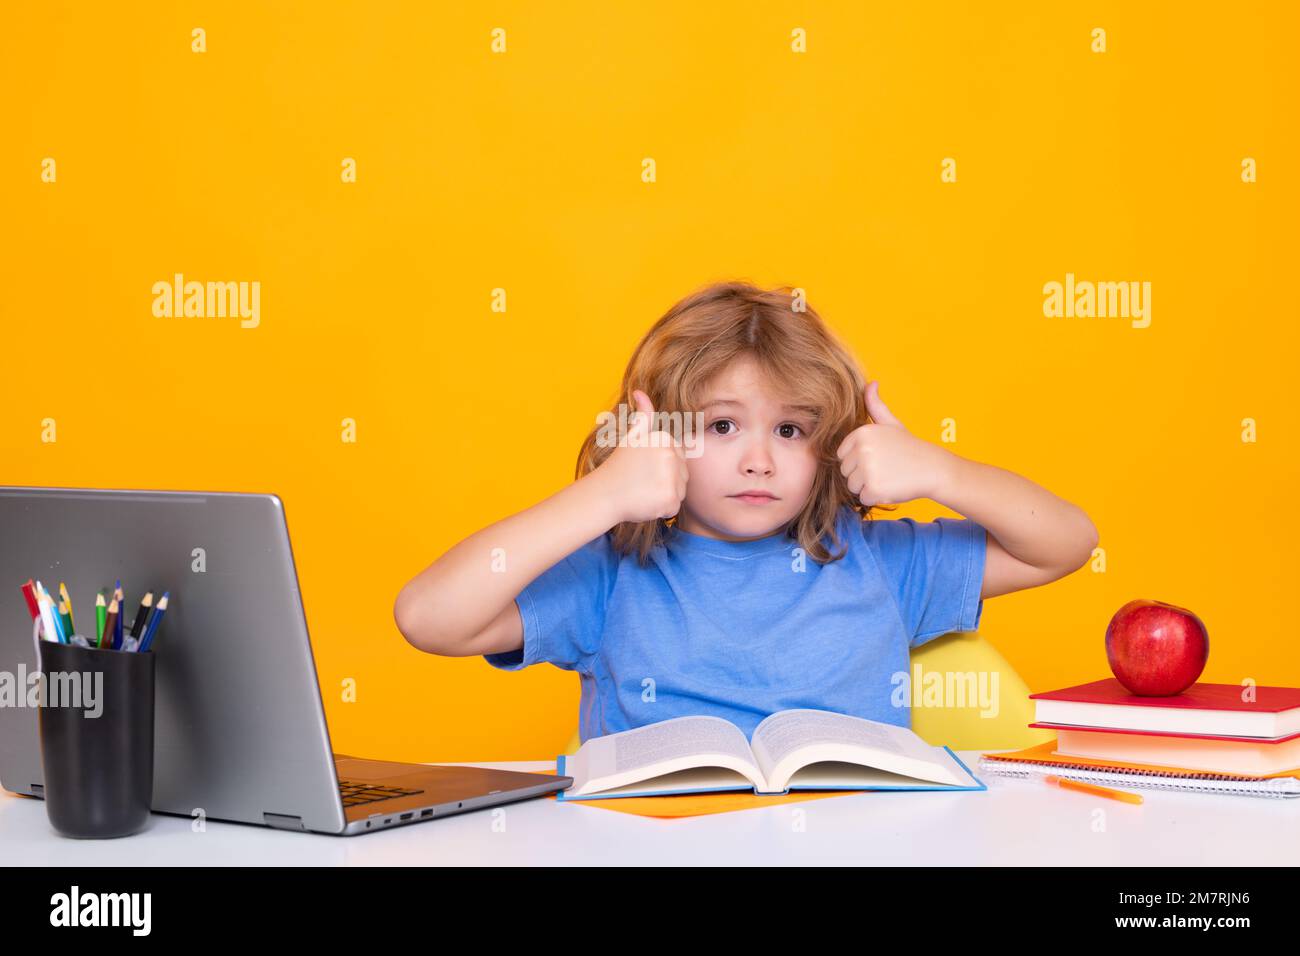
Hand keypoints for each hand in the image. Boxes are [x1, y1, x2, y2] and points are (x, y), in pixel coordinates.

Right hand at [592, 389, 689, 523]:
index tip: (644, 469)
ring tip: (643, 491)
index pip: (679, 456)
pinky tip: (645, 502)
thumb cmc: (618, 467)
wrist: (603, 494)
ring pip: (680, 491)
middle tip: (643, 481)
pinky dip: (662, 509)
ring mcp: (672, 478)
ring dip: (665, 495)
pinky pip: (674, 506)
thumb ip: (643, 416)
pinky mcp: (671, 499)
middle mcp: (671, 456)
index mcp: (664, 439)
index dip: (662, 466)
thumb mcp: (631, 437)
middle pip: (683, 474)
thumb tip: (640, 391)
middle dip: (667, 481)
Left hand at [836, 381, 952, 506]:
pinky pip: (862, 498)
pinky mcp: (873, 488)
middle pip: (845, 472)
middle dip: (862, 475)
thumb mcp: (891, 423)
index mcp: (861, 433)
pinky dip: (876, 498)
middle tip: (886, 468)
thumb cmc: (910, 447)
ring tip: (889, 476)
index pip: (842, 456)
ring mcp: (867, 469)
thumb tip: (871, 383)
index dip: (859, 460)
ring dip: (869, 487)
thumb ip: (875, 405)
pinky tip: (892, 487)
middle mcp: (861, 449)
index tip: (879, 457)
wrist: (934, 469)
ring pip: (852, 487)